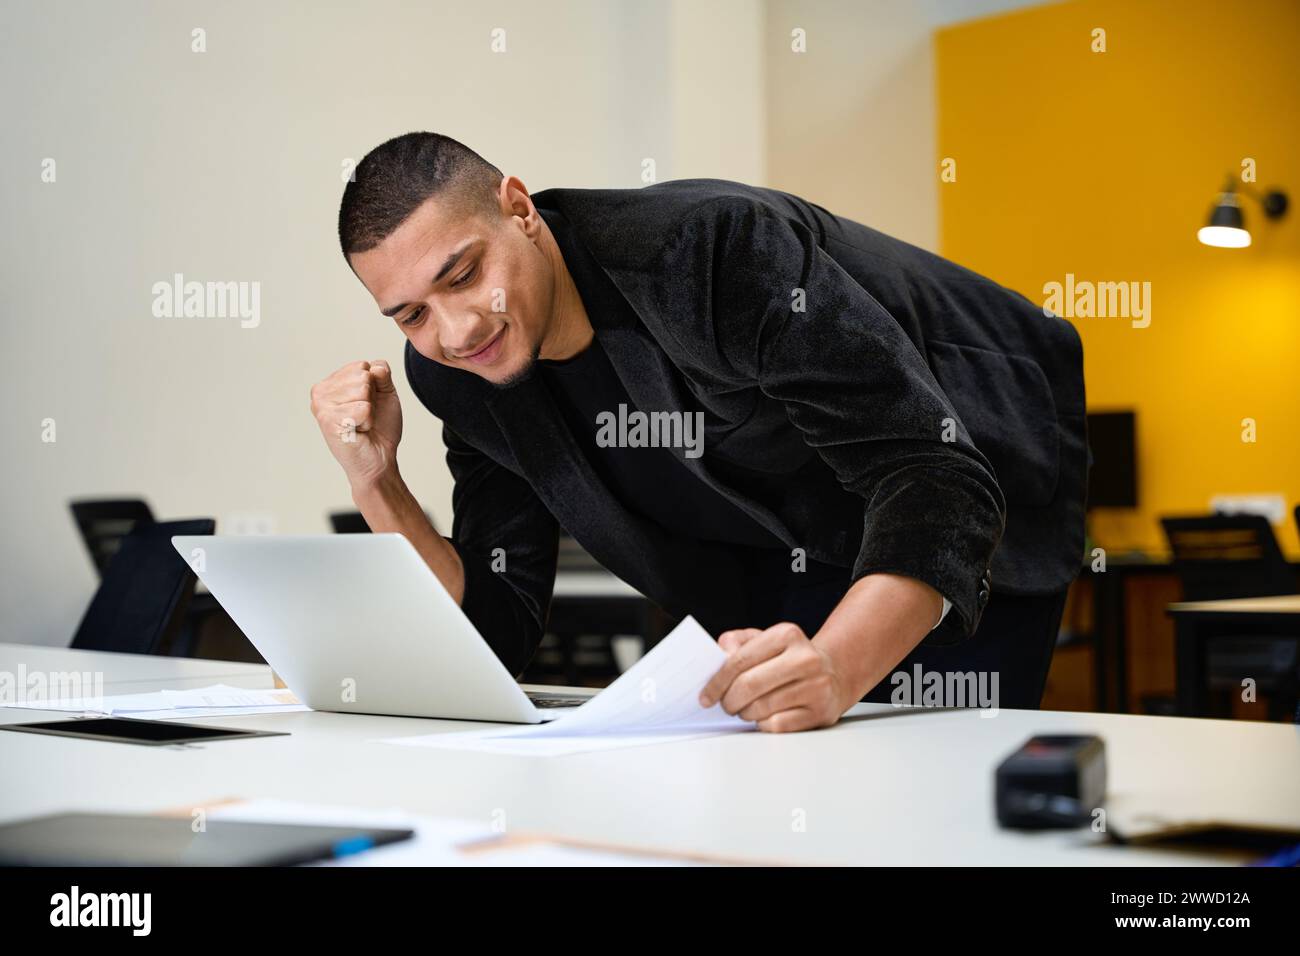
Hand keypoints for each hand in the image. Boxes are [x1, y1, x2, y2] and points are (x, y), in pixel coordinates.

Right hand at [310, 359, 402, 488]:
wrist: (379, 458)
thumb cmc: (379, 428)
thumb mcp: (385, 393)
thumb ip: (381, 373)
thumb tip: (374, 367)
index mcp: (332, 382)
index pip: (363, 365)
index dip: (375, 387)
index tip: (367, 405)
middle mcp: (321, 391)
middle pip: (363, 375)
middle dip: (372, 398)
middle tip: (364, 417)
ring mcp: (322, 405)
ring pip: (363, 389)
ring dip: (370, 411)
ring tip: (360, 424)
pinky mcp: (328, 420)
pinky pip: (363, 407)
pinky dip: (368, 421)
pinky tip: (358, 431)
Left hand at [699, 622, 854, 732]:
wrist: (834, 674)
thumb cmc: (789, 658)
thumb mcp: (763, 639)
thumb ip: (735, 643)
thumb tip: (719, 657)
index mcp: (787, 634)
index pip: (740, 660)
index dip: (717, 681)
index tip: (706, 696)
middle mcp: (805, 658)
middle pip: (749, 685)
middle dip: (728, 700)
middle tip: (725, 705)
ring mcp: (816, 686)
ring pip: (761, 708)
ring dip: (744, 713)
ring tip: (745, 709)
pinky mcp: (820, 712)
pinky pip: (776, 725)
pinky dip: (762, 724)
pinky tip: (764, 716)